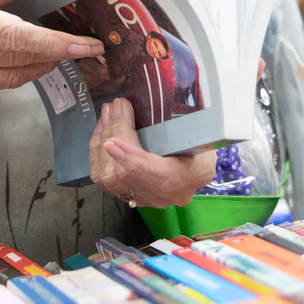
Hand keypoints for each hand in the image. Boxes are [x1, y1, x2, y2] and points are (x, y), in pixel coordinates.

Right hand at [0, 0, 104, 94]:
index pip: (20, 39)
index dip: (57, 44)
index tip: (86, 46)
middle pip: (21, 60)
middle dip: (57, 54)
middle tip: (81, 44)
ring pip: (14, 77)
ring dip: (40, 64)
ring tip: (56, 49)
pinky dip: (19, 72)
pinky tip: (26, 57)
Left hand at [88, 98, 215, 207]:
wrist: (196, 173)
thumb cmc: (202, 150)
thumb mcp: (206, 136)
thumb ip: (192, 126)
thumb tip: (174, 107)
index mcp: (186, 177)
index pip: (152, 174)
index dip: (129, 159)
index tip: (111, 143)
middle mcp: (162, 194)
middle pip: (126, 173)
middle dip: (114, 136)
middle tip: (114, 107)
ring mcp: (144, 197)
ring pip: (110, 177)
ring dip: (102, 141)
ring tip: (107, 113)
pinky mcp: (130, 194)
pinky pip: (105, 178)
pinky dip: (98, 152)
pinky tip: (102, 130)